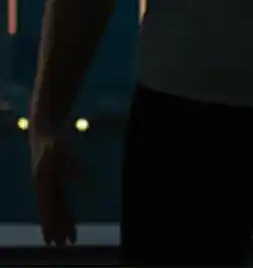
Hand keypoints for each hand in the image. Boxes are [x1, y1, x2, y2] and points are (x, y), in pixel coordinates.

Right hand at [29, 122, 82, 246]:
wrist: (45, 130)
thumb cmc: (53, 140)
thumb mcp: (63, 152)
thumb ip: (74, 169)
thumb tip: (87, 184)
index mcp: (42, 181)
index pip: (46, 206)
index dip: (49, 221)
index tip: (51, 236)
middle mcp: (44, 186)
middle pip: (50, 211)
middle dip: (55, 228)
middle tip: (60, 245)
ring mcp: (49, 185)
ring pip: (56, 209)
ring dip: (62, 224)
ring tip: (68, 240)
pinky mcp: (55, 182)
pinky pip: (61, 202)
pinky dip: (65, 213)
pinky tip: (71, 222)